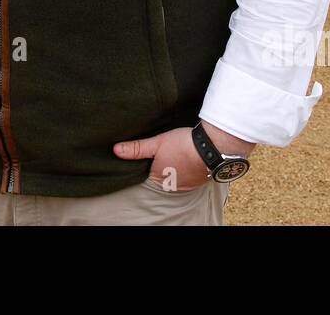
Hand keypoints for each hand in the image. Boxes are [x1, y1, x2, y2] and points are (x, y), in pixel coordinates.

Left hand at [113, 121, 254, 190]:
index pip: (147, 175)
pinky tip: (186, 155)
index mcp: (159, 180)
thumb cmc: (182, 145)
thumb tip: (115, 150)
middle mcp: (173, 187)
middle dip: (160, 166)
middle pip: (162, 176)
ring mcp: (188, 184)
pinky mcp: (200, 179)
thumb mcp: (157, 143)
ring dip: (174, 166)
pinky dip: (186, 166)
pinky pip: (188, 174)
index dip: (146, 164)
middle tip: (162, 151)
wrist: (213, 147)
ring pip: (176, 175)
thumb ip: (137, 148)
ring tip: (174, 152)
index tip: (147, 155)